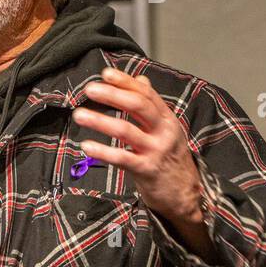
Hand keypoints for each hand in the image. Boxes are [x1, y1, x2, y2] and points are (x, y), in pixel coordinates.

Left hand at [72, 67, 216, 259]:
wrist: (185, 193)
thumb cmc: (169, 157)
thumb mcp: (165, 128)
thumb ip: (151, 105)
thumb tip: (141, 80)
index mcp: (166, 118)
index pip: (146, 94)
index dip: (126, 82)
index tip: (105, 73)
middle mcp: (163, 131)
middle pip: (138, 106)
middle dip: (113, 95)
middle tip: (90, 89)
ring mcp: (156, 150)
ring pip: (126, 130)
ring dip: (100, 121)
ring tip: (79, 115)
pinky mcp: (147, 169)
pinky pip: (122, 158)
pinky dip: (103, 151)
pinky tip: (86, 146)